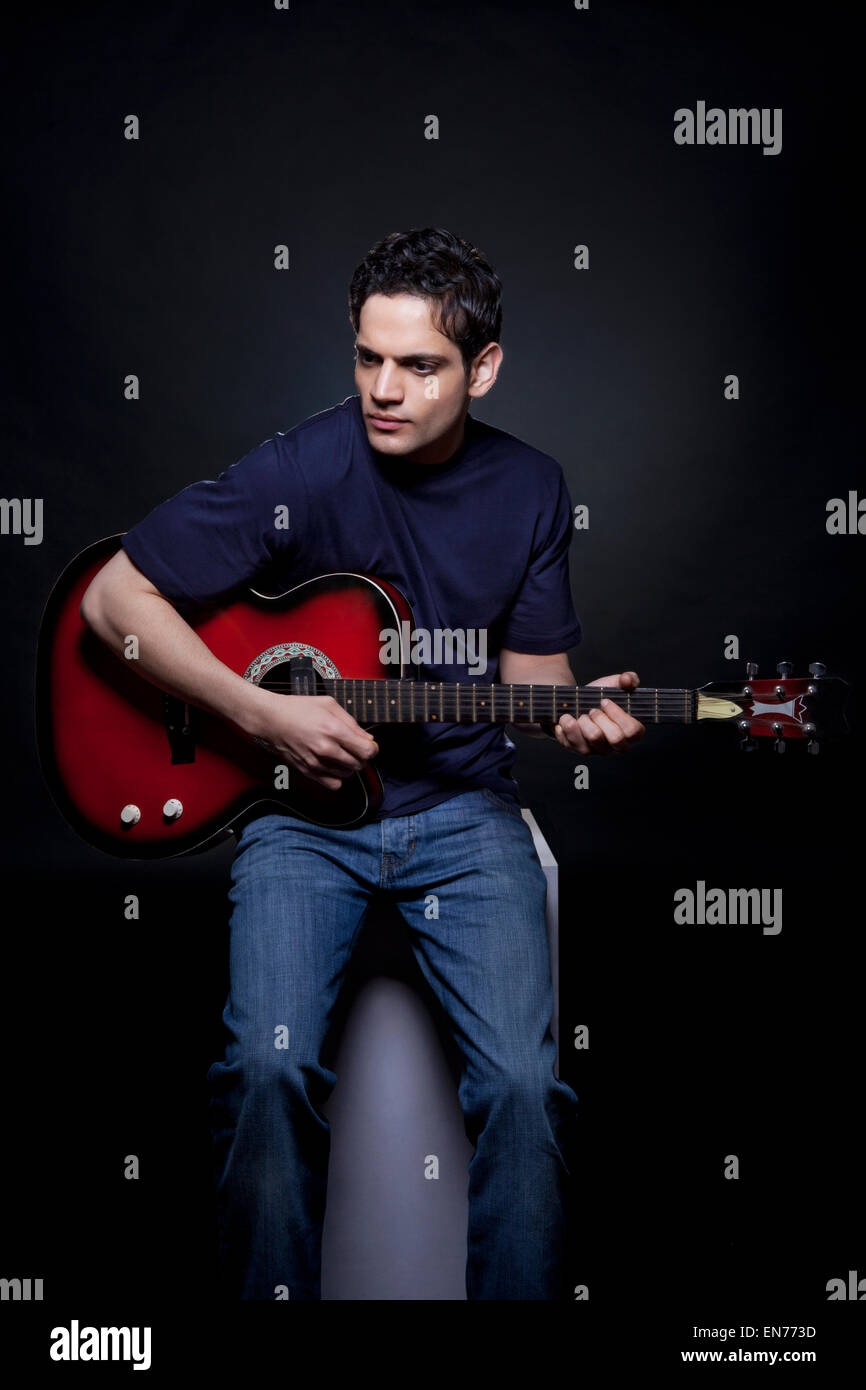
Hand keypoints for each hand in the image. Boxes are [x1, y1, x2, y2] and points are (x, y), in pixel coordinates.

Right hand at [249, 691, 378, 789]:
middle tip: (354, 747)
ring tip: (341, 753)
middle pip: (359, 764)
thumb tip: (367, 739)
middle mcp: (325, 749)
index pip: (367, 751)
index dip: (373, 749)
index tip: (369, 744)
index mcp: (333, 730)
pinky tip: (332, 765)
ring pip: (347, 775)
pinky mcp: (307, 771)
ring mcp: (315, 762)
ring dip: (349, 766)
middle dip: (361, 756)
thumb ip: (351, 722)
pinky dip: (337, 777)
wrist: (271, 719)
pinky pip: (333, 784)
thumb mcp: (329, 704)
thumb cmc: (299, 708)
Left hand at [553, 670, 644, 755]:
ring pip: (594, 737)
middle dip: (601, 717)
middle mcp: (617, 746)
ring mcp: (598, 750)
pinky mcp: (579, 750)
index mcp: (631, 732)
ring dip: (585, 720)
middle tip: (592, 709)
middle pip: (616, 738)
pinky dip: (567, 723)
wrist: (574, 702)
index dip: (619, 715)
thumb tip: (627, 680)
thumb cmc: (599, 696)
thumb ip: (628, 679)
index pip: (633, 731)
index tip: (605, 701)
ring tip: (582, 714)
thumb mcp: (614, 684)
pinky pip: (572, 740)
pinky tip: (568, 717)